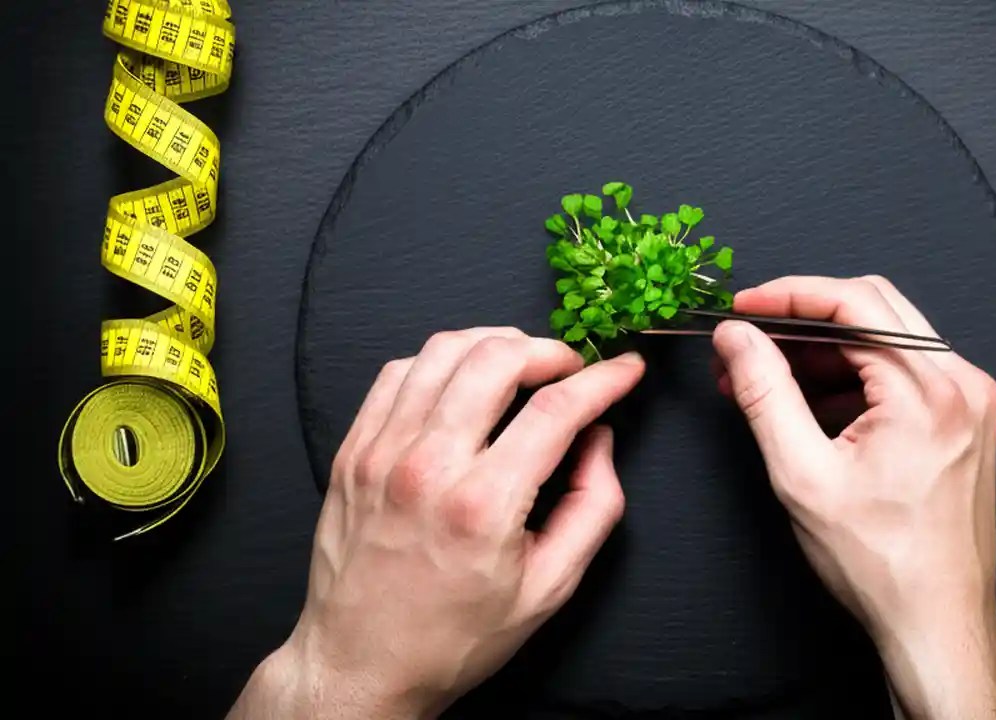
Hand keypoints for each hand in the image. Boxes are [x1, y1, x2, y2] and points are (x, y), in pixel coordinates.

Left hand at [229, 328, 644, 719]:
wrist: (361, 664)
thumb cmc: (454, 636)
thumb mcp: (549, 588)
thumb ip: (592, 507)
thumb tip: (598, 439)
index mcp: (482, 506)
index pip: (555, 410)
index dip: (602, 379)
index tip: (625, 370)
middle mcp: (426, 468)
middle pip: (494, 358)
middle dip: (548, 350)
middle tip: (570, 368)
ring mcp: (381, 454)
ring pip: (441, 351)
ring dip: (494, 343)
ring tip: (521, 363)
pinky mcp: (353, 452)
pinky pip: (397, 374)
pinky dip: (439, 361)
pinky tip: (463, 378)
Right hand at [712, 276, 995, 718]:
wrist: (937, 622)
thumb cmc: (881, 565)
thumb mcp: (802, 474)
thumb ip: (763, 393)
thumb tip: (737, 339)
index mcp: (926, 390)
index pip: (852, 302)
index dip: (787, 295)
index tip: (743, 308)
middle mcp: (960, 384)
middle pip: (873, 309)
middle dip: (802, 321)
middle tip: (749, 342)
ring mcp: (970, 401)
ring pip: (887, 340)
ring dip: (825, 353)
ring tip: (768, 383)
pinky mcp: (966, 420)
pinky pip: (903, 374)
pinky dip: (854, 379)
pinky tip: (809, 409)